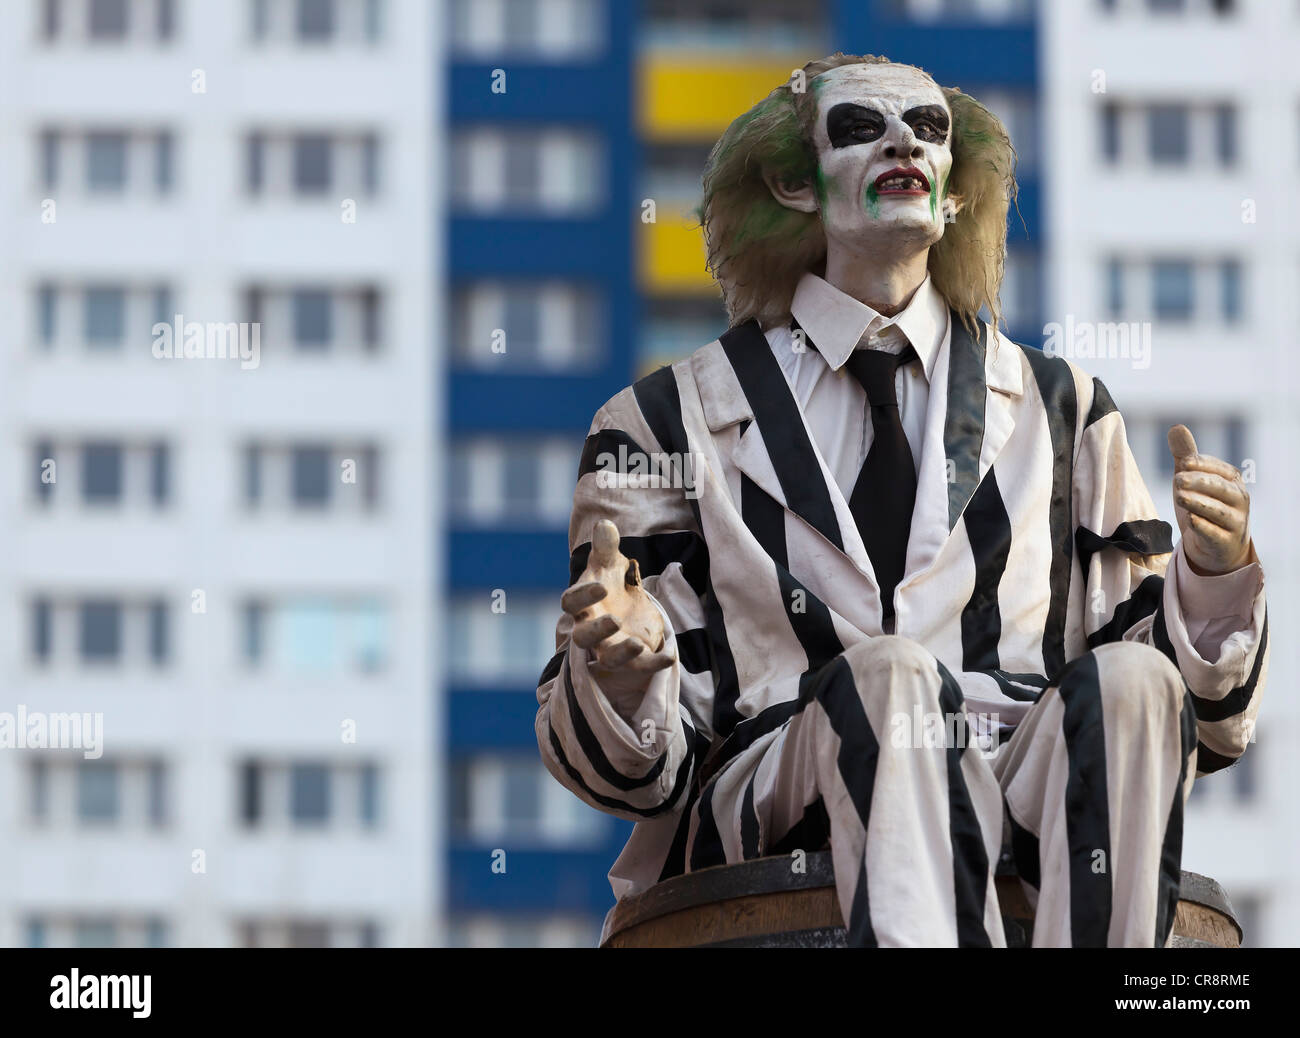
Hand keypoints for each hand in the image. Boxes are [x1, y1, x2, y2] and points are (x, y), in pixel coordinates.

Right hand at [562, 520, 673, 693]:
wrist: (627, 605)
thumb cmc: (610, 580)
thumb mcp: (610, 561)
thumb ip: (606, 545)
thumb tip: (605, 524)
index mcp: (582, 604)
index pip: (572, 603)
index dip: (584, 595)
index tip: (602, 586)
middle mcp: (591, 628)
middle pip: (583, 638)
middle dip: (597, 631)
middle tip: (614, 621)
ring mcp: (610, 646)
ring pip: (609, 658)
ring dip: (621, 654)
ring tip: (636, 644)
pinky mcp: (632, 658)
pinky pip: (641, 666)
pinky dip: (654, 663)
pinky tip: (669, 656)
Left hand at [1167, 425, 1251, 575]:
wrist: (1215, 545)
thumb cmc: (1204, 505)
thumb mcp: (1193, 480)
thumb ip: (1186, 456)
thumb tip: (1176, 427)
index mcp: (1232, 480)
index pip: (1218, 469)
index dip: (1201, 464)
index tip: (1184, 462)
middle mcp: (1238, 500)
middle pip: (1221, 488)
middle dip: (1200, 482)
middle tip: (1178, 479)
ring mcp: (1234, 522)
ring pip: (1218, 511)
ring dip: (1199, 503)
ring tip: (1180, 497)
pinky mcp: (1225, 542)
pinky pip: (1215, 534)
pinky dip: (1204, 527)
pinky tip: (1192, 521)